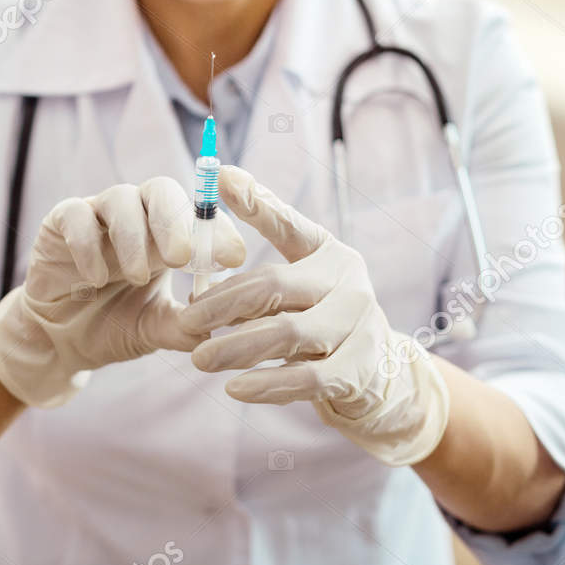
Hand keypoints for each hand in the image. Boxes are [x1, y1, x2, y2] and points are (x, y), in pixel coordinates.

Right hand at [0, 177, 245, 407]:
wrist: (60, 341)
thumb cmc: (113, 326)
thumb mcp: (153, 329)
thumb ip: (183, 327)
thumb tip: (217, 328)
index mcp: (168, 236)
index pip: (198, 216)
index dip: (217, 229)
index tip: (234, 257)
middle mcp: (136, 216)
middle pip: (161, 190)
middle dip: (175, 221)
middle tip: (182, 258)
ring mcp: (97, 215)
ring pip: (119, 198)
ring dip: (133, 236)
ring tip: (138, 276)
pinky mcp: (59, 223)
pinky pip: (76, 215)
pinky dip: (88, 245)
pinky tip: (96, 278)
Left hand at [181, 165, 449, 466]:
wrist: (378, 373)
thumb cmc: (321, 311)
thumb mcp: (302, 267)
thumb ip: (267, 224)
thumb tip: (226, 176)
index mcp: (330, 254)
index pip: (287, 225)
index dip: (256, 204)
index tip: (219, 180)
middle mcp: (349, 284)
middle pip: (275, 287)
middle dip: (222, 305)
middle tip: (186, 321)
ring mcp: (358, 327)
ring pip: (289, 334)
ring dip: (237, 348)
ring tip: (199, 359)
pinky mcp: (357, 371)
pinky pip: (307, 379)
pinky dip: (268, 385)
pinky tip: (235, 389)